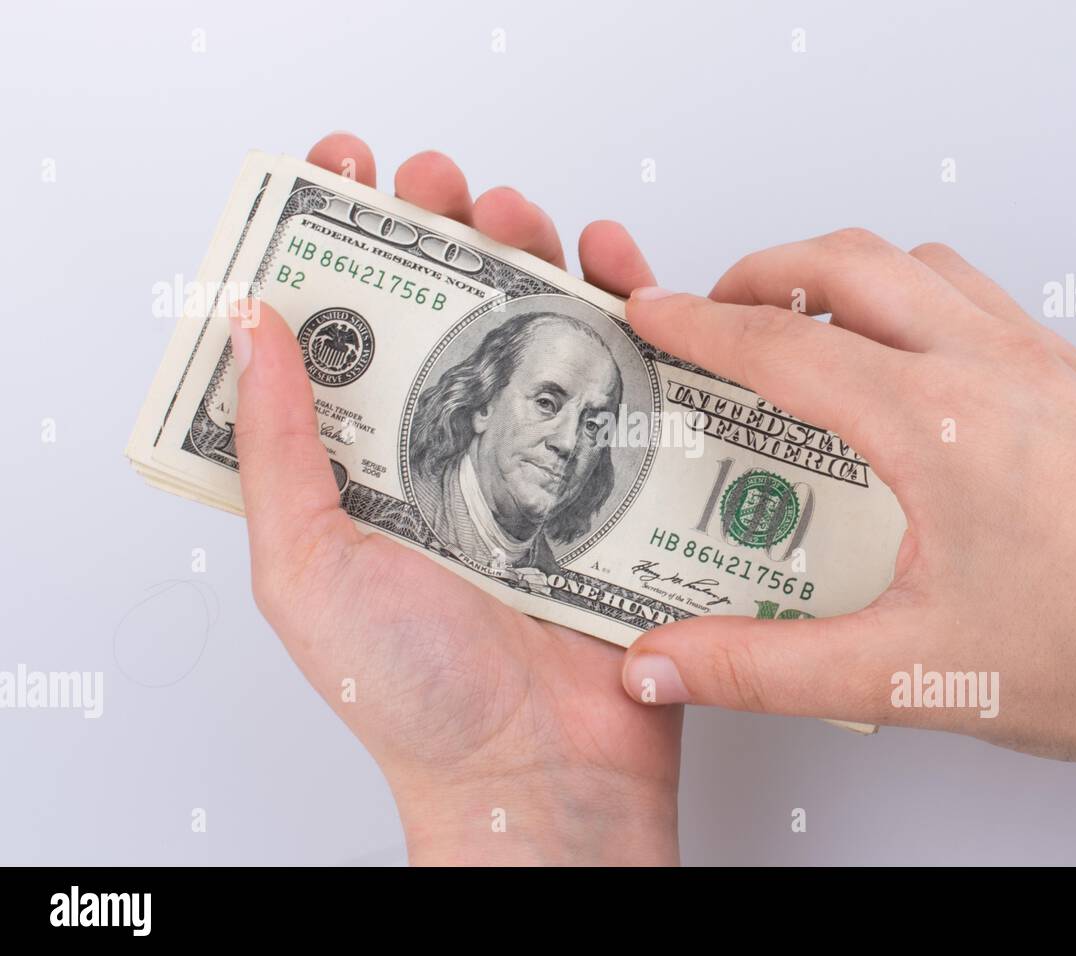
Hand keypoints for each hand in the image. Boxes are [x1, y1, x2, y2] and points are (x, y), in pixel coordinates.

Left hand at [231, 133, 679, 864]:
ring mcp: (544, 460)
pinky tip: (614, 275)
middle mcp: (457, 453)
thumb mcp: (305, 569)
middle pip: (453, 310)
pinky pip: (633, 375)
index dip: (347, 244)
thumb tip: (250, 334)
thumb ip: (276, 451)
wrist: (540, 773)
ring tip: (517, 217)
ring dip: (533, 251)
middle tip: (439, 185)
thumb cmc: (414, 696)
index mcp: (373, 468)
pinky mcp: (620, 478)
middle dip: (446, 227)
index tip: (345, 178)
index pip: (354, 331)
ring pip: (542, 325)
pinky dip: (633, 312)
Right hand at [620, 230, 1075, 859]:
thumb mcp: (907, 672)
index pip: (783, 346)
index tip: (653, 313)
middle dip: (761, 273)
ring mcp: (1044, 365)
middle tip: (713, 310)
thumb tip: (667, 663)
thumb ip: (763, 666)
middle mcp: (993, 371)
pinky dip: (911, 298)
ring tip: (801, 326)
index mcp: (939, 425)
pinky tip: (904, 364)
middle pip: (848, 264)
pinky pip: (975, 296)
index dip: (698, 323)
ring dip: (842, 276)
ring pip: (918, 265)